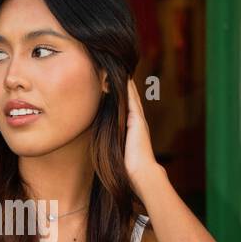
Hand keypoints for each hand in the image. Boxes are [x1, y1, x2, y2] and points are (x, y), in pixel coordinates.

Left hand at [123, 76, 157, 191]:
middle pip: (130, 97)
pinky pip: (131, 100)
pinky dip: (127, 89)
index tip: (112, 82)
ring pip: (131, 96)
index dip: (121, 94)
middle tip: (117, 68)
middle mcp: (137, 121)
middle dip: (124, 84)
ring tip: (120, 68)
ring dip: (125, 83)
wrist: (140, 173)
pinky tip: (123, 78)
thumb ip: (112, 143)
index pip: (126, 106)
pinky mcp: (137, 120)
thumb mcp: (117, 150)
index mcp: (133, 128)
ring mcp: (139, 119)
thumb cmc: (127, 167)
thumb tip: (99, 143)